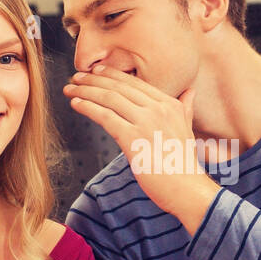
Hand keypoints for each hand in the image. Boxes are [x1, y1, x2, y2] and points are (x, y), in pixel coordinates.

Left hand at [63, 65, 218, 234]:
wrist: (187, 188)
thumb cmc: (183, 163)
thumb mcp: (187, 128)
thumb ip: (185, 108)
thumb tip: (190, 92)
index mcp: (170, 104)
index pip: (135, 82)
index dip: (112, 75)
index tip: (95, 71)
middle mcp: (158, 108)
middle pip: (119, 87)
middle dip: (94, 80)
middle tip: (76, 78)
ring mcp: (146, 122)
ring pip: (109, 98)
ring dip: (86, 91)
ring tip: (70, 90)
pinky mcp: (132, 138)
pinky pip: (105, 117)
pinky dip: (88, 108)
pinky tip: (76, 105)